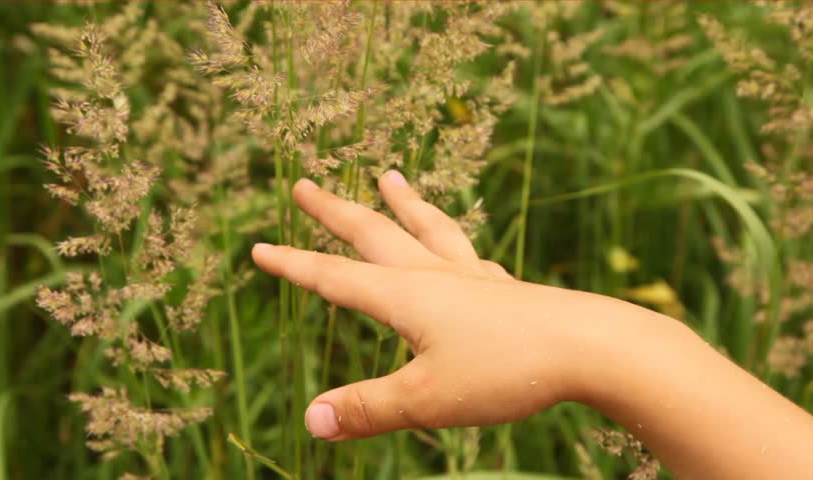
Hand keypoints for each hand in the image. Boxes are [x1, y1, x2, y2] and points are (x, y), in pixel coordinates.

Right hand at [251, 170, 615, 440]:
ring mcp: (472, 277)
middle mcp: (434, 276)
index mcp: (405, 297)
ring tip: (389, 175)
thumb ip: (368, 408)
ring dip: (402, 204)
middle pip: (373, 235)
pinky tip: (463, 247)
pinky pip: (469, 254)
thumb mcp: (428, 399)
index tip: (258, 247)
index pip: (334, 278)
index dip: (293, 265)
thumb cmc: (508, 371)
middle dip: (334, 212)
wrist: (594, 347)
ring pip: (427, 230)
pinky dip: (453, 240)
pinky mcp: (504, 290)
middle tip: (306, 184)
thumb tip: (310, 421)